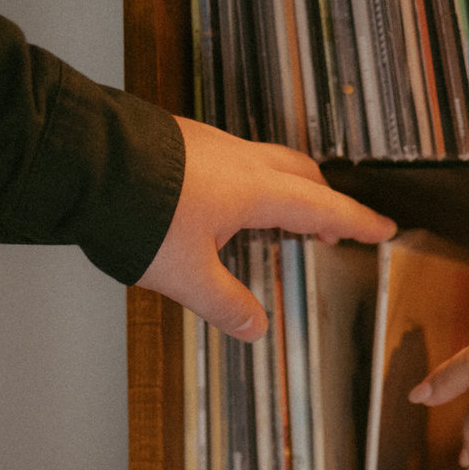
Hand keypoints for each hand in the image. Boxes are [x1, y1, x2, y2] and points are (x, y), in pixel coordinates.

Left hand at [136, 116, 396, 341]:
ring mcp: (210, 145)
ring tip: (286, 215)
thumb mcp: (187, 275)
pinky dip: (253, 179)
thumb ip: (226, 304)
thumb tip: (256, 329)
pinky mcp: (182, 141)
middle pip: (302, 175)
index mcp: (255, 192)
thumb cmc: (138, 214)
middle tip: (337, 226)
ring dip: (289, 187)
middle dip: (326, 200)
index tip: (384, 228)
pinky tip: (229, 200)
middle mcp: (241, 162)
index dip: (356, 221)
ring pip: (268, 161)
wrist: (84, 161)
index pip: (322, 208)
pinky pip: (235, 158)